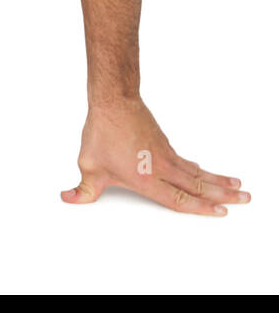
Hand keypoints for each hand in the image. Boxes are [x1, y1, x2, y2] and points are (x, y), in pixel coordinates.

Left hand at [61, 96, 250, 215]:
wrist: (113, 100)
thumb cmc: (102, 132)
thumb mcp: (88, 166)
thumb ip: (82, 189)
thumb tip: (67, 198)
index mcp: (147, 179)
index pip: (179, 200)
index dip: (201, 208)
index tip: (221, 212)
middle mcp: (162, 168)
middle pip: (198, 186)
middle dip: (223, 195)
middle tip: (245, 199)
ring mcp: (165, 154)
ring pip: (197, 172)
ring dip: (218, 181)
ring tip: (238, 187)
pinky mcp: (164, 143)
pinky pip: (187, 162)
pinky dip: (201, 170)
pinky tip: (208, 174)